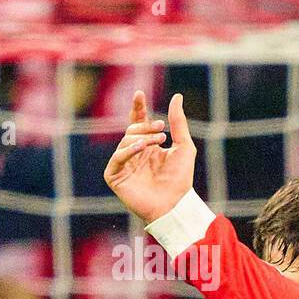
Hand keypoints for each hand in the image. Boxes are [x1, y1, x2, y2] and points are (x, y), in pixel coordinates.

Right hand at [104, 91, 196, 224]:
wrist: (175, 204)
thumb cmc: (181, 179)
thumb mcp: (184, 147)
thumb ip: (179, 123)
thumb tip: (177, 97)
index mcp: (148, 146)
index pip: (138, 121)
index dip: (138, 107)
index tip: (140, 93)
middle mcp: (134, 153)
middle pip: (132, 129)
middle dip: (146, 126)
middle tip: (161, 129)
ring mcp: (123, 164)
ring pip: (125, 141)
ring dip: (142, 138)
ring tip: (158, 142)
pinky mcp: (115, 176)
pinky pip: (117, 157)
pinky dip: (128, 150)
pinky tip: (141, 148)